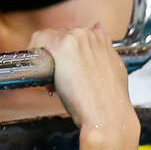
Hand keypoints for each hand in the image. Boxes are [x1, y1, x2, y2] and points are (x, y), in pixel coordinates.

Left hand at [29, 24, 138, 144]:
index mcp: (102, 39)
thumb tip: (100, 51)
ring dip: (47, 56)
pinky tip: (41, 73)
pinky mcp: (61, 45)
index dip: (68, 53)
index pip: (76, 36)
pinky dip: (35, 53)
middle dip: (57, 56)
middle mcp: (88, 35)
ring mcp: (75, 38)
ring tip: (53, 81)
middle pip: (61, 36)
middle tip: (59, 80)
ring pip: (49, 38)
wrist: (107, 115)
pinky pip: (39, 40)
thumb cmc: (111, 102)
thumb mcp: (116, 72)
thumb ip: (106, 56)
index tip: (66, 68)